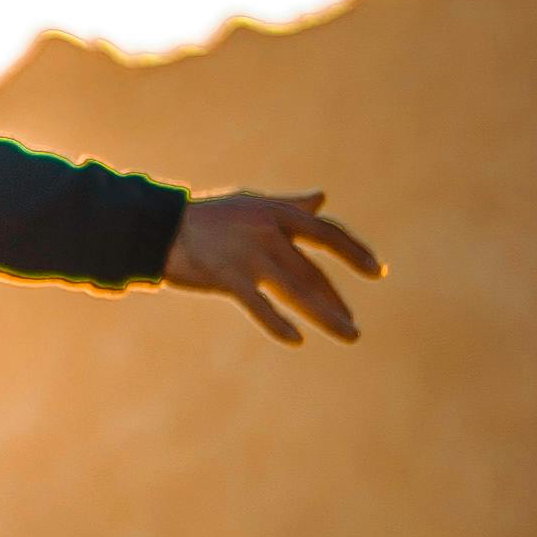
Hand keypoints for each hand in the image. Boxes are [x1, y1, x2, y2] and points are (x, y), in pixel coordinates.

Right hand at [166, 184, 378, 348]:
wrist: (159, 227)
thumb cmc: (209, 216)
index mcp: (277, 213)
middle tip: (353, 327)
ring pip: (296, 291)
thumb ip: (290, 204)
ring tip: (348, 333)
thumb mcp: (253, 203)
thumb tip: (322, 198)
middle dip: (336, 300)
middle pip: (313, 271)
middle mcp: (268, 232)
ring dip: (325, 315)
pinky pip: (258, 304)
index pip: (326, 232)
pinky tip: (296, 338)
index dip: (354, 251)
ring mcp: (248, 254)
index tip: (377, 271)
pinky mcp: (227, 275)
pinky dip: (277, 322)